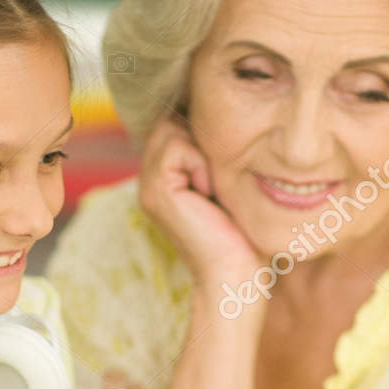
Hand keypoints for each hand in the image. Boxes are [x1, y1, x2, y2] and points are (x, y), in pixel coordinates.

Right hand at [136, 114, 262, 287]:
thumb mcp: (227, 182)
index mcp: (163, 176)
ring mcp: (146, 184)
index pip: (173, 122)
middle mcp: (148, 177)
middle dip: (200, 138)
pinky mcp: (155, 190)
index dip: (200, 129)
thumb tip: (220, 114)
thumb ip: (211, 152)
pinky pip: (177, 147)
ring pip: (171, 129)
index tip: (223, 159)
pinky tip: (208, 194)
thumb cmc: (242, 233)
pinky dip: (201, 164)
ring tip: (213, 187)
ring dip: (202, 152)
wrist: (235, 274)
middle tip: (217, 179)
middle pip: (169, 120)